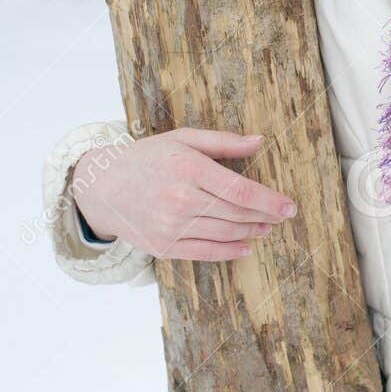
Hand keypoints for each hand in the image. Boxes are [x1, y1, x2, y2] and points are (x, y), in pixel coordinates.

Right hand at [72, 128, 297, 261]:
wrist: (101, 186)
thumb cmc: (146, 158)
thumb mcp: (182, 139)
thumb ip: (223, 142)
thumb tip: (259, 141)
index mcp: (188, 169)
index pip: (240, 190)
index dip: (269, 201)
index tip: (289, 206)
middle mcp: (180, 199)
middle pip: (236, 213)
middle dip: (265, 216)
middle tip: (282, 216)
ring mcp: (171, 226)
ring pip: (225, 233)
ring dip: (251, 232)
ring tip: (266, 227)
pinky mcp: (164, 246)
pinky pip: (205, 252)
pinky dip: (230, 251)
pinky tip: (246, 247)